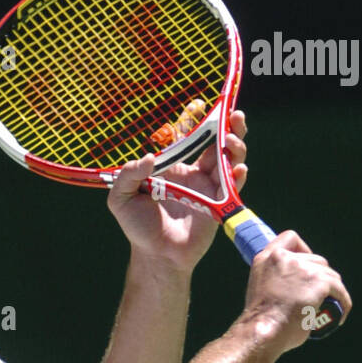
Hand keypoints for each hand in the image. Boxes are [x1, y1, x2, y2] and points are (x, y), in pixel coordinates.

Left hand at [106, 109, 247, 273]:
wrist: (157, 256)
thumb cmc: (138, 228)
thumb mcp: (121, 199)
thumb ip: (128, 175)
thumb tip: (149, 157)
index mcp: (173, 167)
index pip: (189, 137)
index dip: (197, 120)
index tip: (201, 105)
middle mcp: (194, 174)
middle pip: (217, 143)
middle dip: (229, 126)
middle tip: (234, 116)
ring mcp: (209, 188)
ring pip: (229, 159)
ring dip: (236, 145)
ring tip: (232, 141)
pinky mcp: (220, 204)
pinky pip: (235, 185)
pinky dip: (239, 174)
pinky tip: (237, 169)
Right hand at [239, 231, 351, 353]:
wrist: (263, 333)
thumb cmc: (261, 323)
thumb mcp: (260, 292)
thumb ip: (274, 281)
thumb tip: (292, 290)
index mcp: (267, 259)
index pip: (290, 238)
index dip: (302, 249)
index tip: (306, 264)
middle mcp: (285, 258)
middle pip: (316, 260)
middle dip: (320, 277)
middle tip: (318, 296)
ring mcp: (304, 268)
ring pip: (330, 275)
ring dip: (332, 291)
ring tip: (330, 308)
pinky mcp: (320, 281)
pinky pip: (339, 290)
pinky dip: (342, 302)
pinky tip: (340, 315)